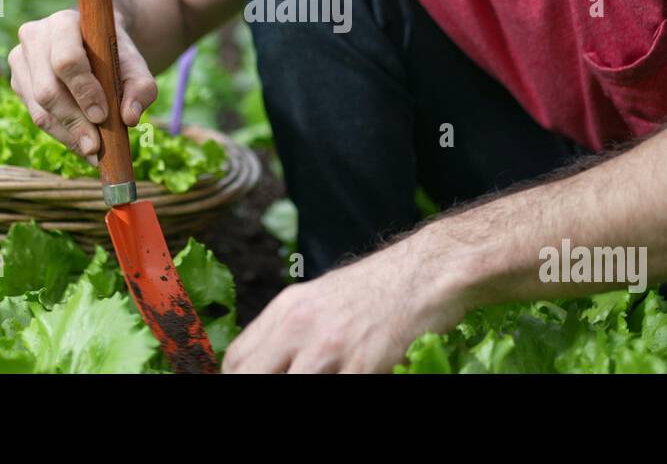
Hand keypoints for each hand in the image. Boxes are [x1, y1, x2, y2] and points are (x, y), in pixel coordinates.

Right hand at [9, 9, 157, 162]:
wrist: (96, 44)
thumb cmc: (116, 54)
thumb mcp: (136, 66)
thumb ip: (141, 88)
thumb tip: (130, 118)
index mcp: (63, 23)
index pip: (66, 61)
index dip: (83, 91)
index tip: (102, 116)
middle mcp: (35, 37)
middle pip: (48, 90)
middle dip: (74, 122)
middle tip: (97, 147)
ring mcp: (21, 60)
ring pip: (39, 108)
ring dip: (67, 135)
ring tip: (93, 151)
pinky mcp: (18, 82)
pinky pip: (36, 116)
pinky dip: (61, 134)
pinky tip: (81, 144)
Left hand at [221, 236, 466, 372]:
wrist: (428, 272)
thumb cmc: (382, 288)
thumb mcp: (323, 299)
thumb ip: (294, 329)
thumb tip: (272, 362)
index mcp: (286, 309)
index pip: (238, 359)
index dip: (237, 379)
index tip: (247, 385)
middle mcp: (299, 326)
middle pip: (251, 375)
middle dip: (258, 389)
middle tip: (270, 394)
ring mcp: (329, 347)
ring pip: (288, 386)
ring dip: (299, 388)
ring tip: (323, 381)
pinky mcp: (361, 365)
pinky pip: (332, 390)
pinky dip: (339, 391)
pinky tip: (353, 380)